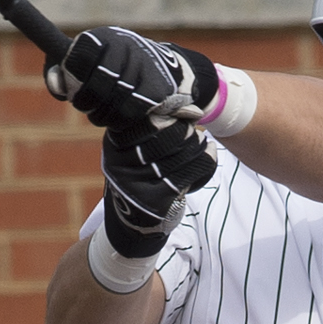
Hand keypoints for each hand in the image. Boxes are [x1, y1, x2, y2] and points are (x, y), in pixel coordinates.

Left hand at [46, 26, 217, 128]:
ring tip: (100, 115)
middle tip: (86, 106)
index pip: (79, 58)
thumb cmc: (108, 65)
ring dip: (102, 115)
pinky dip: (121, 120)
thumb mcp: (83, 62)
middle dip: (86, 101)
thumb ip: (60, 71)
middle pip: (98, 84)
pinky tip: (118, 118)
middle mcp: (124, 45)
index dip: (72, 79)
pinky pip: (132, 111)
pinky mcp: (157, 86)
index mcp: (101, 37)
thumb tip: (56, 83)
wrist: (155, 66)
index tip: (73, 89)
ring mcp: (143, 65)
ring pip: (115, 102)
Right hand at [100, 119, 216, 258]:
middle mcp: (121, 161)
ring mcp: (137, 183)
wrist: (132, 224)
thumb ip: (152, 125)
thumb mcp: (135, 149)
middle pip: (169, 131)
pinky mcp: (155, 201)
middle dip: (187, 130)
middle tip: (193, 131)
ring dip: (199, 145)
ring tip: (201, 144)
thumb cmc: (140, 177)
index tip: (187, 112)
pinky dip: (206, 161)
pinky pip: (193, 171)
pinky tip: (207, 156)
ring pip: (184, 150)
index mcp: (115, 142)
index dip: (173, 110)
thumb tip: (187, 99)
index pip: (149, 116)